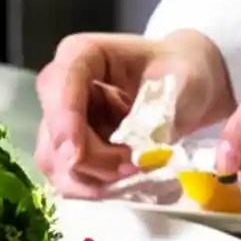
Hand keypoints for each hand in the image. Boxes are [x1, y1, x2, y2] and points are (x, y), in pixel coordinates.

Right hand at [35, 30, 234, 198]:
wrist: (185, 86)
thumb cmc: (182, 74)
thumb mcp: (184, 84)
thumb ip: (158, 113)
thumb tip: (137, 152)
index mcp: (83, 54)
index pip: (59, 82)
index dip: (63, 119)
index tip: (76, 156)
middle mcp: (62, 87)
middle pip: (55, 133)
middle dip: (93, 159)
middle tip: (137, 165)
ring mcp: (61, 122)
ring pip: (57, 162)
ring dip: (97, 177)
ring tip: (138, 169)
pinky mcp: (69, 150)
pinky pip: (70, 178)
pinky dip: (99, 186)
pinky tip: (128, 178)